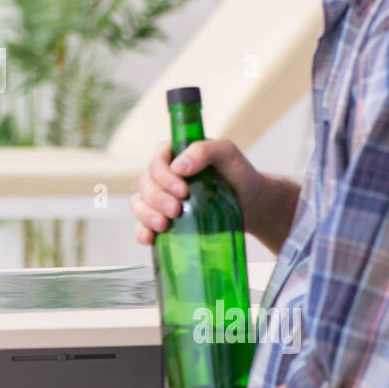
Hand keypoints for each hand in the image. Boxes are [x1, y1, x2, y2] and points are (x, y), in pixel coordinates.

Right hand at [130, 137, 265, 245]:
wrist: (250, 203)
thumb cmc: (238, 174)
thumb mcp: (227, 154)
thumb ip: (204, 150)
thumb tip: (179, 166)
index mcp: (174, 155)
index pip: (157, 162)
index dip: (164, 177)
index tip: (183, 190)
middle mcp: (164, 176)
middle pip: (145, 184)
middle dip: (157, 199)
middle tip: (176, 210)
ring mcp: (161, 199)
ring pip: (139, 204)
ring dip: (147, 215)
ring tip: (164, 225)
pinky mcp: (163, 219)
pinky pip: (142, 225)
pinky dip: (142, 232)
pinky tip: (151, 238)